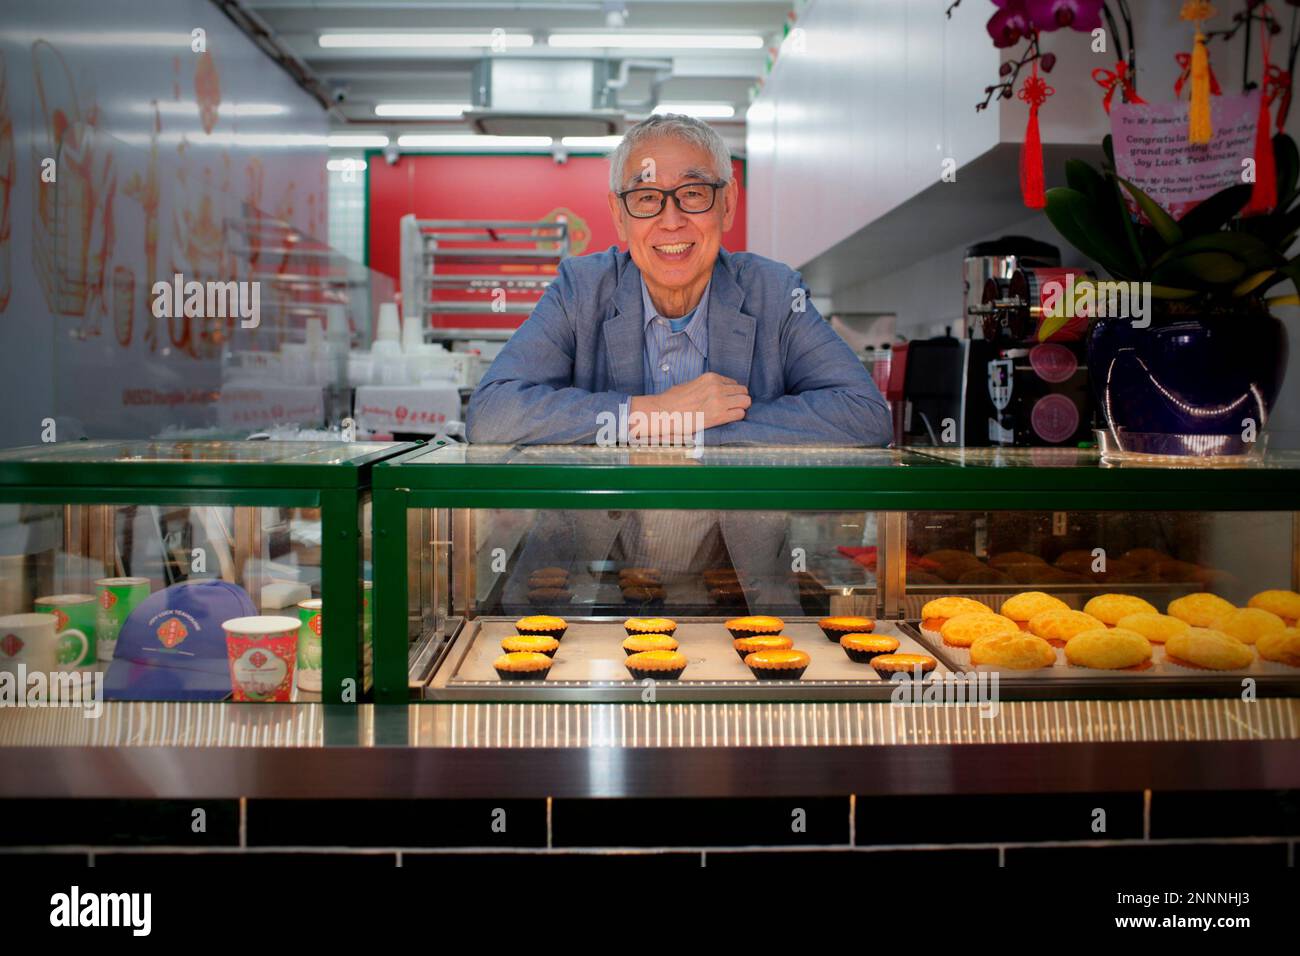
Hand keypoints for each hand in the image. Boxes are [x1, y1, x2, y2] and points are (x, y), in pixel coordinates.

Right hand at [630, 372, 750, 442]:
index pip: (733, 383)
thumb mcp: (692, 384)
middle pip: (743, 391)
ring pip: (745, 402)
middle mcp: (718, 387)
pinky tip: (727, 419)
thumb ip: (707, 386)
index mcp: (711, 377)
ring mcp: (720, 401)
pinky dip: (737, 417)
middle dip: (739, 399)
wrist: (663, 412)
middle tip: (732, 407)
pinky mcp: (719, 415)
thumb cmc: (673, 400)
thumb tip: (716, 392)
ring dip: (740, 407)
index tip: (727, 399)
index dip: (732, 393)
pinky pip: (740, 414)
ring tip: (730, 413)